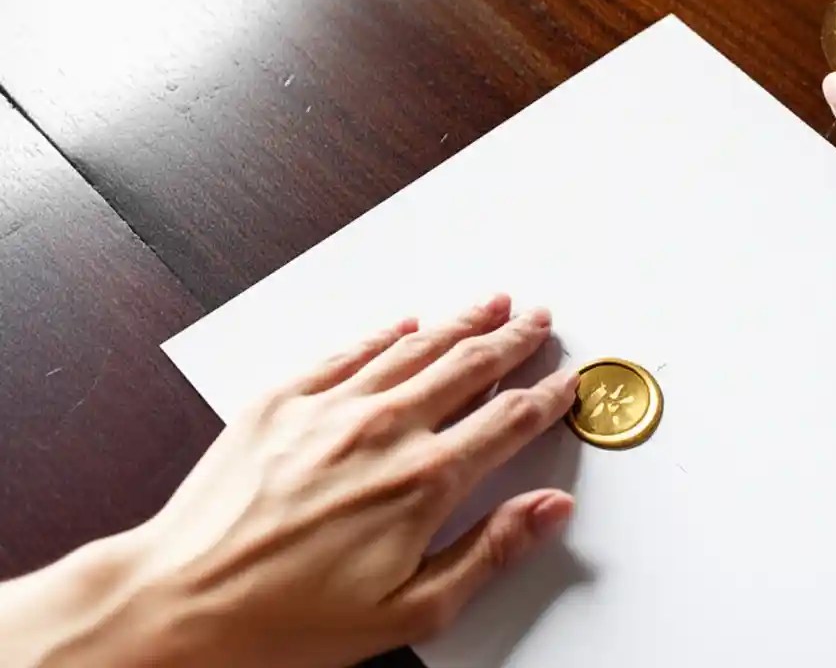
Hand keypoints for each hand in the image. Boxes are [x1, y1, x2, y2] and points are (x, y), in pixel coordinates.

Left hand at [119, 295, 576, 666]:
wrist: (180, 603)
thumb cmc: (286, 620)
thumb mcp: (412, 610)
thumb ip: (489, 551)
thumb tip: (547, 511)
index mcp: (423, 481)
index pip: (508, 420)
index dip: (546, 397)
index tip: (565, 383)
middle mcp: (382, 429)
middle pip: (469, 366)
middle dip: (512, 340)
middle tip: (537, 321)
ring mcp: (330, 407)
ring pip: (415, 346)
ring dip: (460, 321)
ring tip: (489, 305)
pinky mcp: (281, 399)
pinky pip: (348, 349)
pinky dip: (384, 332)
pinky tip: (404, 323)